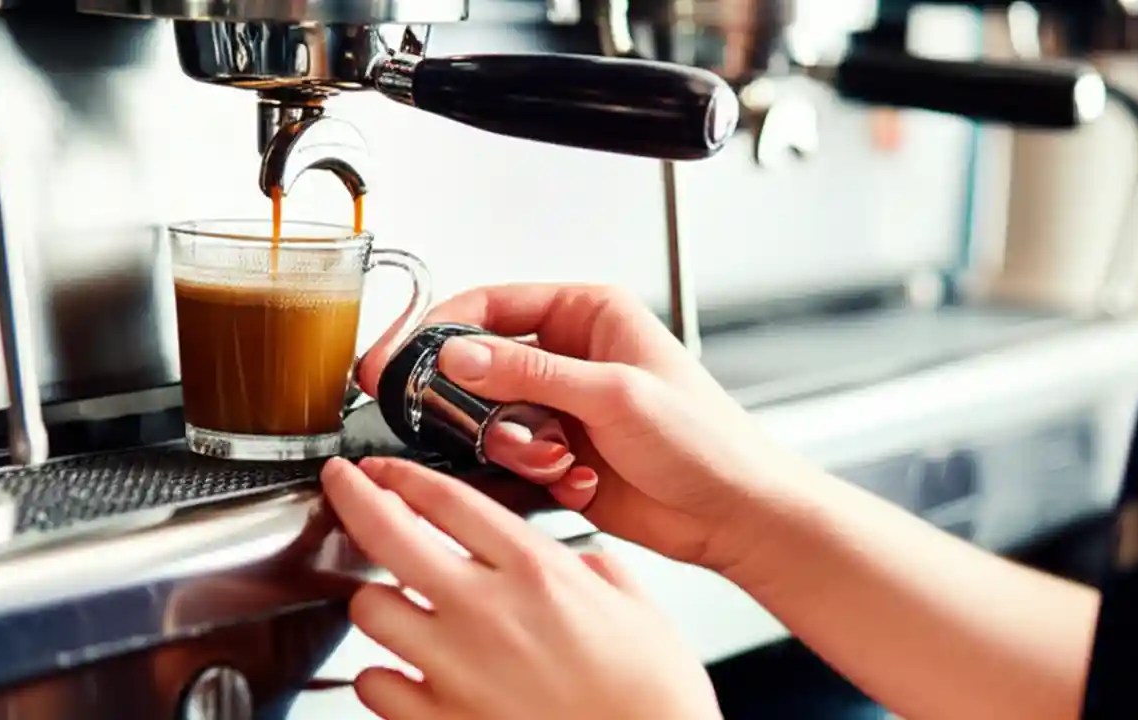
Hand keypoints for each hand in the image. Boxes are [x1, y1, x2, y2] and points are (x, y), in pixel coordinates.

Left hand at [321, 456, 720, 719]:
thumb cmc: (656, 701)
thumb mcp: (641, 610)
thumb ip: (598, 573)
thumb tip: (581, 565)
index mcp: (536, 572)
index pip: (447, 500)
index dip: (402, 475)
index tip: (382, 469)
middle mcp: (486, 611)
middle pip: (388, 534)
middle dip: (353, 497)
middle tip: (342, 484)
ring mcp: (456, 668)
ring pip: (370, 609)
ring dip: (377, 601)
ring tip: (394, 604)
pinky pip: (374, 685)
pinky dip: (381, 677)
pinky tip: (400, 675)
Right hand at [356, 284, 802, 571]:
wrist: (733, 513)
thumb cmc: (705, 441)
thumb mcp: (614, 395)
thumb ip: (530, 375)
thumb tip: (460, 356)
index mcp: (589, 314)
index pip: (493, 304)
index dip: (443, 327)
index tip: (404, 355)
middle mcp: (571, 355)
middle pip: (483, 365)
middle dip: (483, 405)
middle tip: (485, 428)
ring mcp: (563, 405)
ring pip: (492, 417)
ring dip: (516, 446)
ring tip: (560, 460)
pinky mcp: (559, 452)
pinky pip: (510, 457)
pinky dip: (532, 473)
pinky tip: (577, 479)